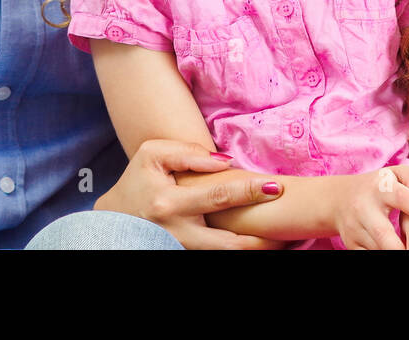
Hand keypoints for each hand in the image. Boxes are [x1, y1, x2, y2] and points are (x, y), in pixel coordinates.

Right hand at [95, 139, 284, 248]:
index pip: (218, 196)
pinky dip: (243, 249)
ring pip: (228, 255)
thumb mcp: (152, 155)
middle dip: (265, 239)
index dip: (248, 190)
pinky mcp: (186, 254)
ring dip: (259, 249)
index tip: (274, 186)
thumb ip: (188, 153)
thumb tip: (225, 161)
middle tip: (294, 231)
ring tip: (288, 240)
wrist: (114, 221)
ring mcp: (183, 248)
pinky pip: (220, 255)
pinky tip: (265, 243)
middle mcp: (179, 232)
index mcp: (170, 203)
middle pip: (231, 243)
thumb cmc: (137, 181)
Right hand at [333, 167, 408, 249]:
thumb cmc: (379, 186)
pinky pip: (370, 255)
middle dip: (404, 247)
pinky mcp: (351, 244)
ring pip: (378, 248)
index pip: (401, 197)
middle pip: (383, 233)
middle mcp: (363, 208)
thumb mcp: (396, 174)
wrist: (339, 199)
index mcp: (378, 187)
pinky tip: (401, 253)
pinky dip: (386, 256)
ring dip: (397, 253)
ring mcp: (354, 228)